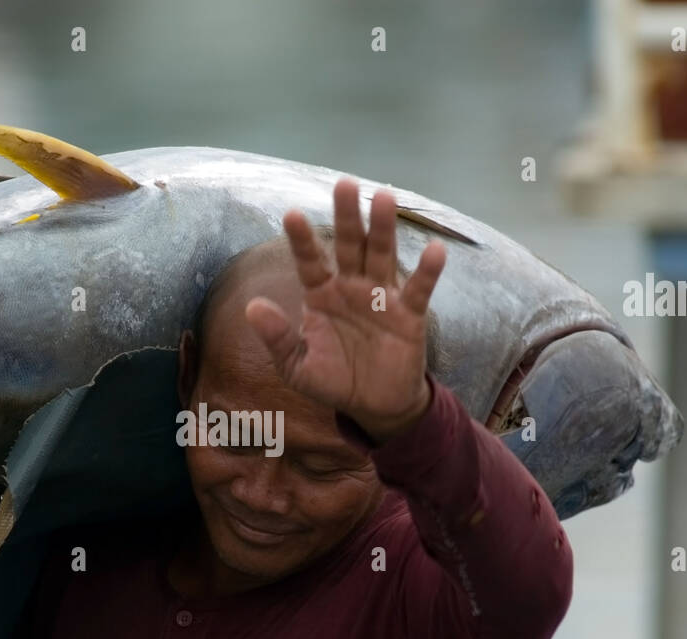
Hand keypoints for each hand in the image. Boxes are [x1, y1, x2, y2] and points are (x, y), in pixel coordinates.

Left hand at [244, 178, 446, 443]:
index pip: (310, 261)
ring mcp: (382, 296)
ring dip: (383, 228)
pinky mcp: (409, 314)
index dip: (302, 239)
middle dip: (347, 216)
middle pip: (349, 245)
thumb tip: (251, 307)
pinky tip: (434, 249)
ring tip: (383, 197)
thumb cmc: (334, 381)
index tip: (290, 214)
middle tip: (344, 184)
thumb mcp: (297, 367)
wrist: (373, 406)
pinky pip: (418, 289)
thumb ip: (277, 337)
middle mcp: (351, 286)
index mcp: (321, 294)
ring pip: (382, 255)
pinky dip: (427, 271)